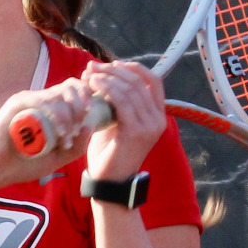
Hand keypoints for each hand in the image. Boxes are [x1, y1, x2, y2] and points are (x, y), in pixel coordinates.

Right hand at [0, 77, 94, 183]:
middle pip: (70, 87)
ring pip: (58, 96)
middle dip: (81, 107)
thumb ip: (76, 146)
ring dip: (68, 117)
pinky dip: (56, 117)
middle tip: (78, 128)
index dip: (86, 99)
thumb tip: (89, 126)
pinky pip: (42, 101)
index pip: (73, 90)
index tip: (88, 119)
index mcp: (49, 108)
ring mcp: (28, 100)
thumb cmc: (22, 164)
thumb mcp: (57, 158)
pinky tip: (58, 134)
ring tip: (65, 139)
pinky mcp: (17, 103)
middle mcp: (40, 100)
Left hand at [80, 61, 167, 181]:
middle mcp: (158, 119)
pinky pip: (122, 102)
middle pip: (139, 81)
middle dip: (114, 70)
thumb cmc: (109, 152)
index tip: (111, 64)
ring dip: (107, 77)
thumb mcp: (117, 122)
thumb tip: (108, 75)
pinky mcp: (137, 132)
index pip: (153, 80)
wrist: (109, 182)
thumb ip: (120, 103)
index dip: (133, 68)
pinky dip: (107, 89)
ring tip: (88, 75)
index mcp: (157, 115)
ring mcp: (150, 126)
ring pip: (130, 89)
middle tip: (92, 67)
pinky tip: (92, 85)